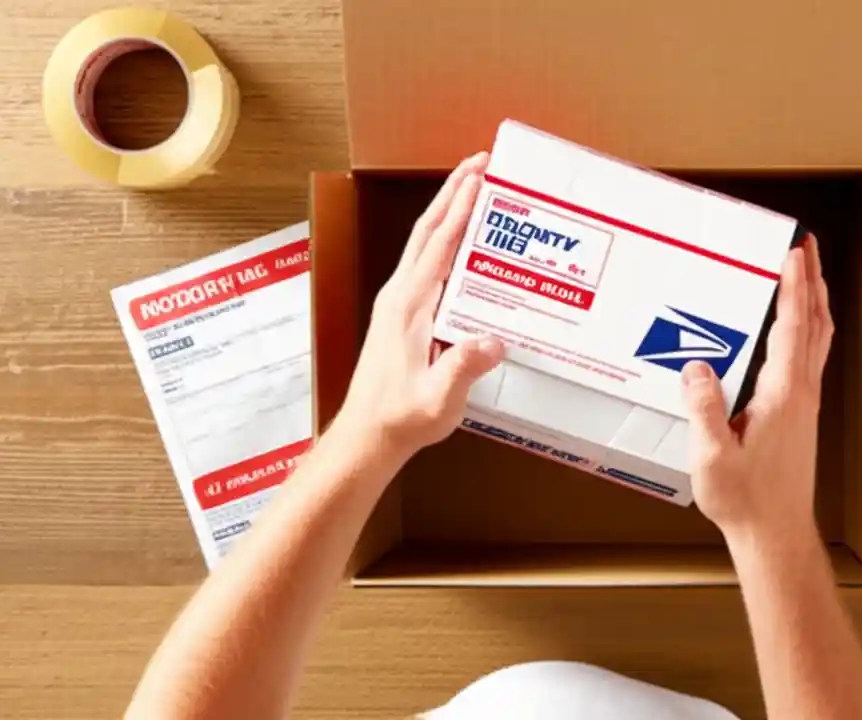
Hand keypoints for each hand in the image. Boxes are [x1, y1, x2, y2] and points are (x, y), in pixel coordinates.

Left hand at [328, 152, 503, 467]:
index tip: (480, 172)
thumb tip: (494, 341)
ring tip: (477, 192)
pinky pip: (428, 266)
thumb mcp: (438, 398)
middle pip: (428, 230)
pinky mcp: (403, 317)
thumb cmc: (399, 418)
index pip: (439, 241)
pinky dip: (447, 243)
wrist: (368, 437)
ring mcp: (399, 304)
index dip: (461, 204)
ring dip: (449, 214)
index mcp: (409, 304)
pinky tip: (467, 248)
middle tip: (481, 164)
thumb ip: (463, 368)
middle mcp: (400, 295)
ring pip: (425, 244)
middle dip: (454, 193)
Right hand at [680, 234, 832, 544]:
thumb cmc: (747, 502)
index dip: (794, 288)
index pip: (792, 328)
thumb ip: (705, 410)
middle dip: (812, 281)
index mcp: (783, 396)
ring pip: (819, 340)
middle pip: (815, 324)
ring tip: (808, 276)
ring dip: (815, 302)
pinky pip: (812, 358)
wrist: (776, 534)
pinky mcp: (802, 416)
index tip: (795, 253)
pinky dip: (810, 329)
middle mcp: (802, 394)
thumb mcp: (713, 457)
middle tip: (809, 248)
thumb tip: (697, 369)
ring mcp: (806, 405)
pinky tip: (799, 330)